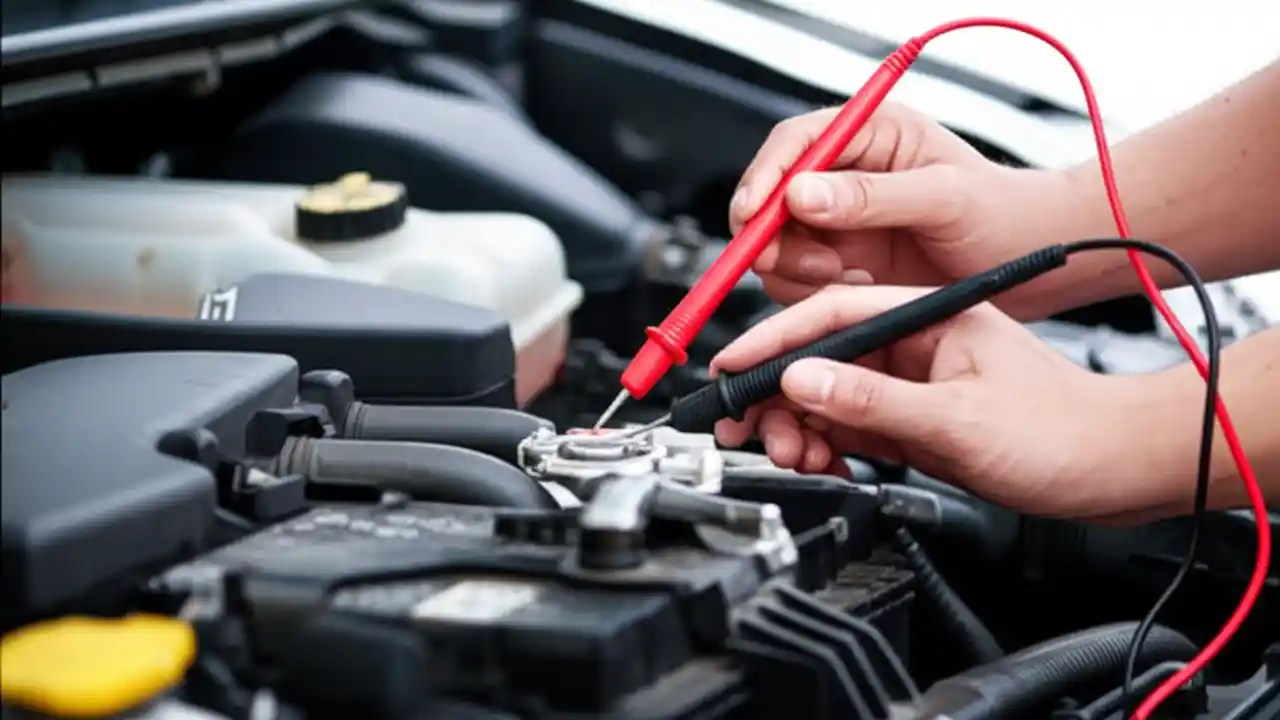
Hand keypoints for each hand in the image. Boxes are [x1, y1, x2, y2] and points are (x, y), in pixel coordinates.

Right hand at [712, 286, 1183, 520]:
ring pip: (827, 396)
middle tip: (747, 429)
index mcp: (926, 315)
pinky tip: (822, 463)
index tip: (734, 367)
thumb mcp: (957, 418)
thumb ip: (874, 400)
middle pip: (819, 357)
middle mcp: (911, 343)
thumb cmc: (1060, 429)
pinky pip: (847, 426)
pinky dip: (825, 446)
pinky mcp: (910, 418)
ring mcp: (909, 382)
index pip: (831, 314)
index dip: (774, 339)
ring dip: (797, 426)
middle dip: (776, 395)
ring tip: (790, 455)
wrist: (1108, 472)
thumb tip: (803, 380)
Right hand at [731, 103, 1083, 317]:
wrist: (1029, 268)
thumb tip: (802, 195)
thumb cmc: (1005, 216)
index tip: (752, 214)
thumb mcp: (944, 198)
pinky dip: (812, 290)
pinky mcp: (843, 264)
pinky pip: (797, 278)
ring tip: (845, 274)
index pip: (796, 144)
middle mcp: (848, 176)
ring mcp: (842, 223)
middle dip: (771, 232)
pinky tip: (854, 286)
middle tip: (784, 257)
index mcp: (872, 135)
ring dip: (796, 265)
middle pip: (772, 197)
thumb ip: (872, 196)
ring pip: (778, 243)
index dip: (765, 177)